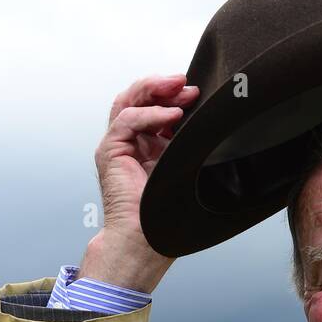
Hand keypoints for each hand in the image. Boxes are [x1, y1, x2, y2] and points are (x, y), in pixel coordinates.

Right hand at [95, 73, 198, 238]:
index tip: (196, 93)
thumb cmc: (169, 212)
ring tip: (178, 87)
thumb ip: (189, 142)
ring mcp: (118, 146)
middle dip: (162, 86)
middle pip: (139, 99)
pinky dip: (149, 114)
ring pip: (128, 102)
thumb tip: (211, 121)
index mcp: (149, 146)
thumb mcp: (186, 166)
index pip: (155, 108)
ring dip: (153, 90)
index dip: (173, 96)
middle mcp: (131, 143)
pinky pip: (126, 121)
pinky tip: (171, 115)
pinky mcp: (110, 152)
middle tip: (185, 82)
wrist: (148, 238)